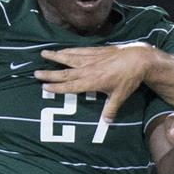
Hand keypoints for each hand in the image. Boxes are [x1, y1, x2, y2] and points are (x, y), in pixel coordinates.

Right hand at [38, 42, 154, 123]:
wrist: (138, 58)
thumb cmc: (129, 79)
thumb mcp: (120, 97)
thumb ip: (111, 110)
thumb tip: (106, 123)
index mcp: (92, 82)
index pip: (70, 86)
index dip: (57, 87)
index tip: (44, 87)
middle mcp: (88, 69)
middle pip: (65, 72)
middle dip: (50, 73)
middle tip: (36, 73)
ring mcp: (91, 58)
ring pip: (69, 57)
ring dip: (56, 56)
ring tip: (43, 53)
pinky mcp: (96, 50)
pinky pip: (78, 50)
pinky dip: (68, 50)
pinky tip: (62, 49)